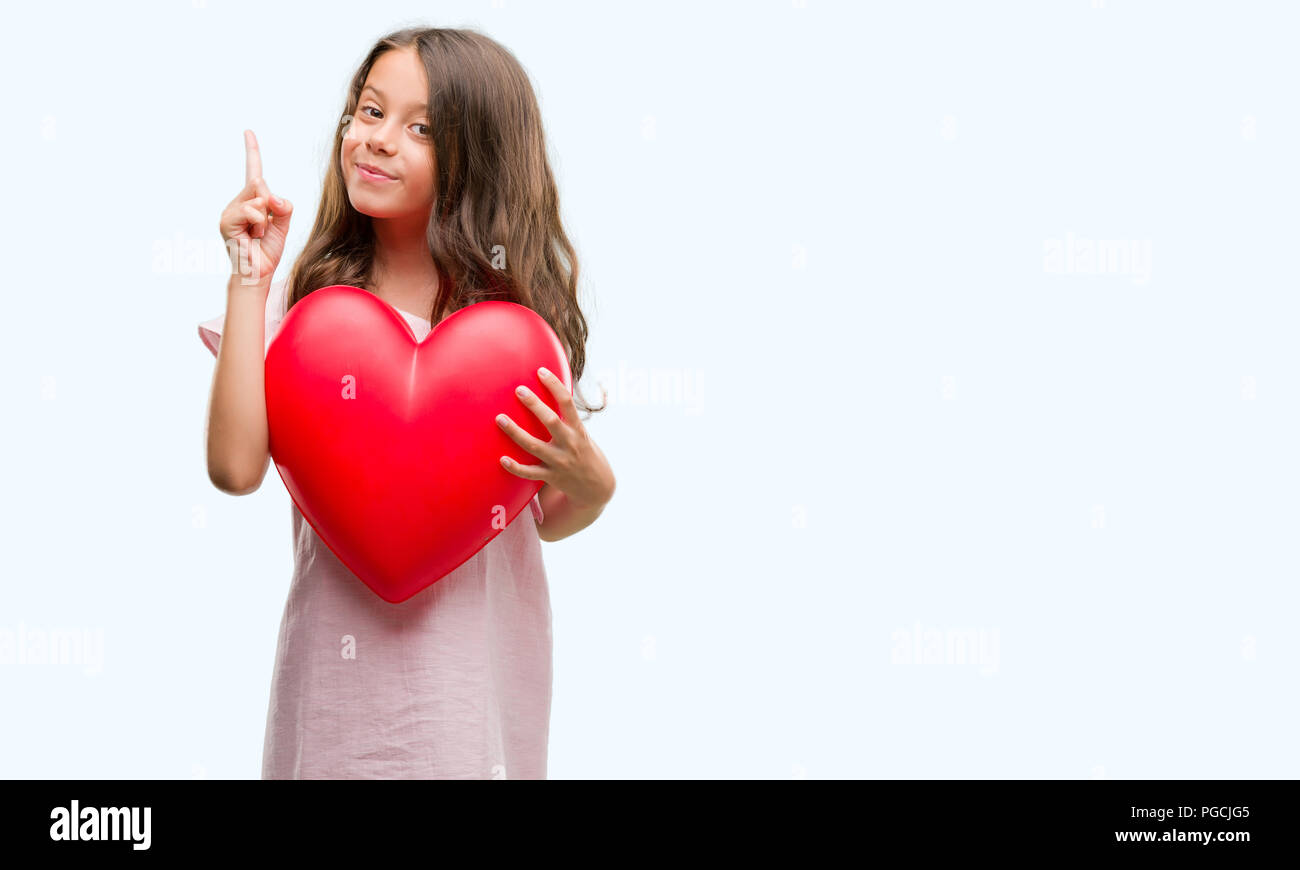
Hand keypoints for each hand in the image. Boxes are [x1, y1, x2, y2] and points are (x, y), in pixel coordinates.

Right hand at [218, 129, 293, 286]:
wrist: (257, 272)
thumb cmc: (267, 250)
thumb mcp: (283, 225)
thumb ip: (283, 206)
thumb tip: (270, 194)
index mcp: (251, 201)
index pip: (253, 172)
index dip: (252, 151)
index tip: (248, 132)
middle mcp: (237, 203)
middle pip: (259, 184)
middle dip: (271, 202)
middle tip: (266, 225)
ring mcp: (229, 211)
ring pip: (257, 197)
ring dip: (266, 216)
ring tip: (259, 233)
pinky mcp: (226, 221)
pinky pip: (252, 211)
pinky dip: (260, 222)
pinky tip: (254, 235)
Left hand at [496, 367, 614, 509]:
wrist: (597, 489)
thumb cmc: (587, 455)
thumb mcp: (583, 435)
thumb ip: (568, 420)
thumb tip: (551, 395)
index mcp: (578, 431)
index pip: (567, 403)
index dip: (555, 385)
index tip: (542, 371)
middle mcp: (569, 445)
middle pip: (551, 421)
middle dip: (534, 404)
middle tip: (519, 390)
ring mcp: (559, 462)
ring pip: (534, 446)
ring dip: (515, 432)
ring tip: (500, 418)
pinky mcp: (551, 477)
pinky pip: (530, 473)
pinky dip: (516, 467)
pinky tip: (502, 459)